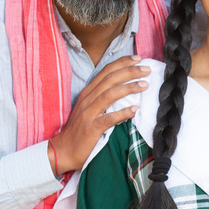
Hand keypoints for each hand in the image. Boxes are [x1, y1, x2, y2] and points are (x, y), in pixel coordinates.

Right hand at [49, 55, 150, 174]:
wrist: (62, 149)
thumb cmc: (79, 129)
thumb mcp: (89, 108)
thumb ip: (103, 97)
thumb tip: (124, 88)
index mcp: (88, 92)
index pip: (106, 71)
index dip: (122, 63)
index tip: (138, 58)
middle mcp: (87, 99)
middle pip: (110, 79)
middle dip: (129, 71)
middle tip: (146, 69)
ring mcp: (88, 113)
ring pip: (109, 94)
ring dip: (128, 88)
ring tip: (144, 85)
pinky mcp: (91, 128)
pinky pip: (108, 118)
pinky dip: (122, 113)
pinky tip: (134, 109)